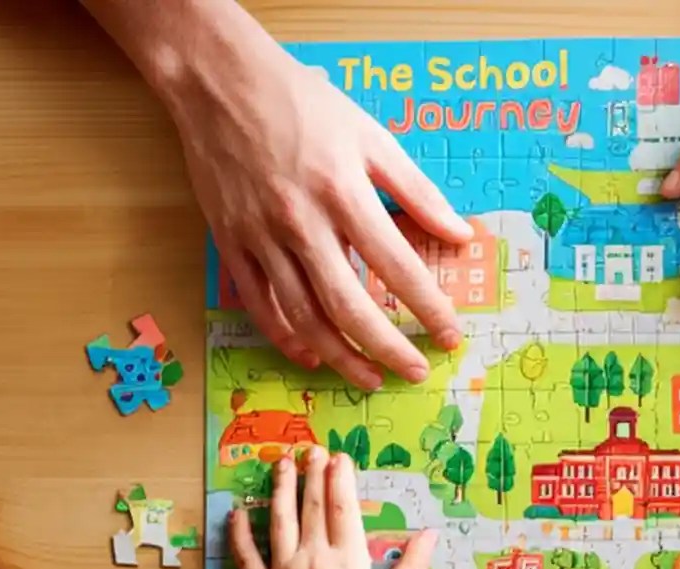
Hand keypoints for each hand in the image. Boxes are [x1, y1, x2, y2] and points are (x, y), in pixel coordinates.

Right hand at [168, 42, 472, 388]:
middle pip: (348, 304)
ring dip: (340, 355)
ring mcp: (261, 236)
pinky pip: (260, 304)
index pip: (396, 266)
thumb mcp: (371, 136)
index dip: (428, 307)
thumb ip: (417, 191)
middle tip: (415, 372)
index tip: (449, 335)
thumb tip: (460, 234)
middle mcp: (301, 221)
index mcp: (343, 192)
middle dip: (387, 347)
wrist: (220, 82)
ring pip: (302, 315)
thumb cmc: (302, 104)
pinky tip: (313, 354)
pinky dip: (286, 337)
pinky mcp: (230, 242)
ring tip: (370, 376)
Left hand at [230, 448, 435, 568]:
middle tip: (312, 449)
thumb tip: (432, 534)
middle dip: (313, 474)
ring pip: (279, 522)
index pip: (343, 509)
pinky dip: (240, 533)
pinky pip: (245, 557)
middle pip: (312, 507)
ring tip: (281, 465)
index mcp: (347, 560)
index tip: (339, 457)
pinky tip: (238, 512)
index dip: (341, 479)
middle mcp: (313, 559)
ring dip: (280, 490)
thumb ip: (412, 566)